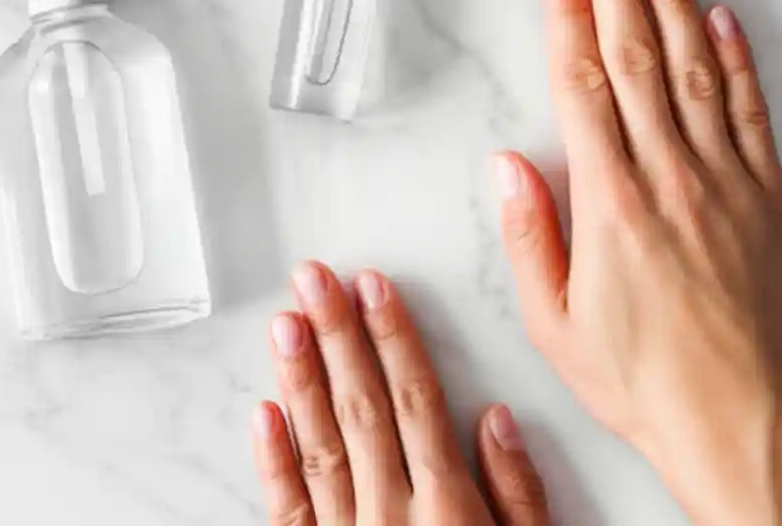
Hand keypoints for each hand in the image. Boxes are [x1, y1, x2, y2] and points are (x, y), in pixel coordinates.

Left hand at [252, 263, 549, 525]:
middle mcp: (392, 515)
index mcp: (449, 506)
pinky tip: (264, 411)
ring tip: (286, 322)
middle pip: (363, 408)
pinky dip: (273, 460)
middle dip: (338, 335)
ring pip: (321, 447)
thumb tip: (497, 419)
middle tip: (315, 279)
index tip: (374, 287)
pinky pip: (289, 510)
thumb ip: (518, 492)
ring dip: (302, 379)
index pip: (416, 400)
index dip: (393, 337)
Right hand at [494, 0, 781, 523]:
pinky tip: (723, 19)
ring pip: (695, 70)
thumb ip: (531, 236)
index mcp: (610, 204)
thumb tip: (510, 165)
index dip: (569, 16)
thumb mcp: (555, 323)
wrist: (737, 416)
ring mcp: (725, 181)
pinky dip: (738, 60)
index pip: (582, 87)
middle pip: (637, 59)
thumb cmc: (643, 378)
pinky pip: (752, 112)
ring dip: (673, 1)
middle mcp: (669, 177)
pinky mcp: (769, 197)